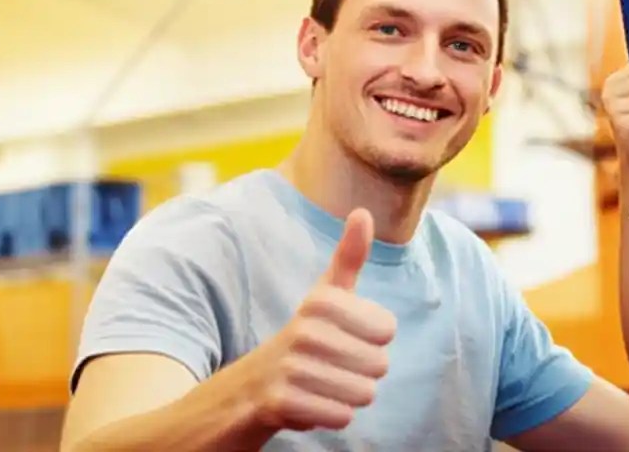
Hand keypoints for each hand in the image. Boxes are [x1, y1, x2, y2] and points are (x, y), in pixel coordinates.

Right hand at [247, 208, 396, 431]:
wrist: (241, 392)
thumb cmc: (299, 341)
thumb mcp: (323, 296)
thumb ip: (348, 257)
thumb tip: (363, 211)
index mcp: (322, 300)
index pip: (388, 329)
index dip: (372, 341)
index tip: (342, 338)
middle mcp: (306, 328)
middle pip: (380, 364)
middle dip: (360, 373)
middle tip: (328, 367)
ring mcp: (291, 366)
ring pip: (364, 393)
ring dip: (345, 397)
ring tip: (318, 385)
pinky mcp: (281, 402)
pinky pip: (341, 416)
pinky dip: (330, 417)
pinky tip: (307, 404)